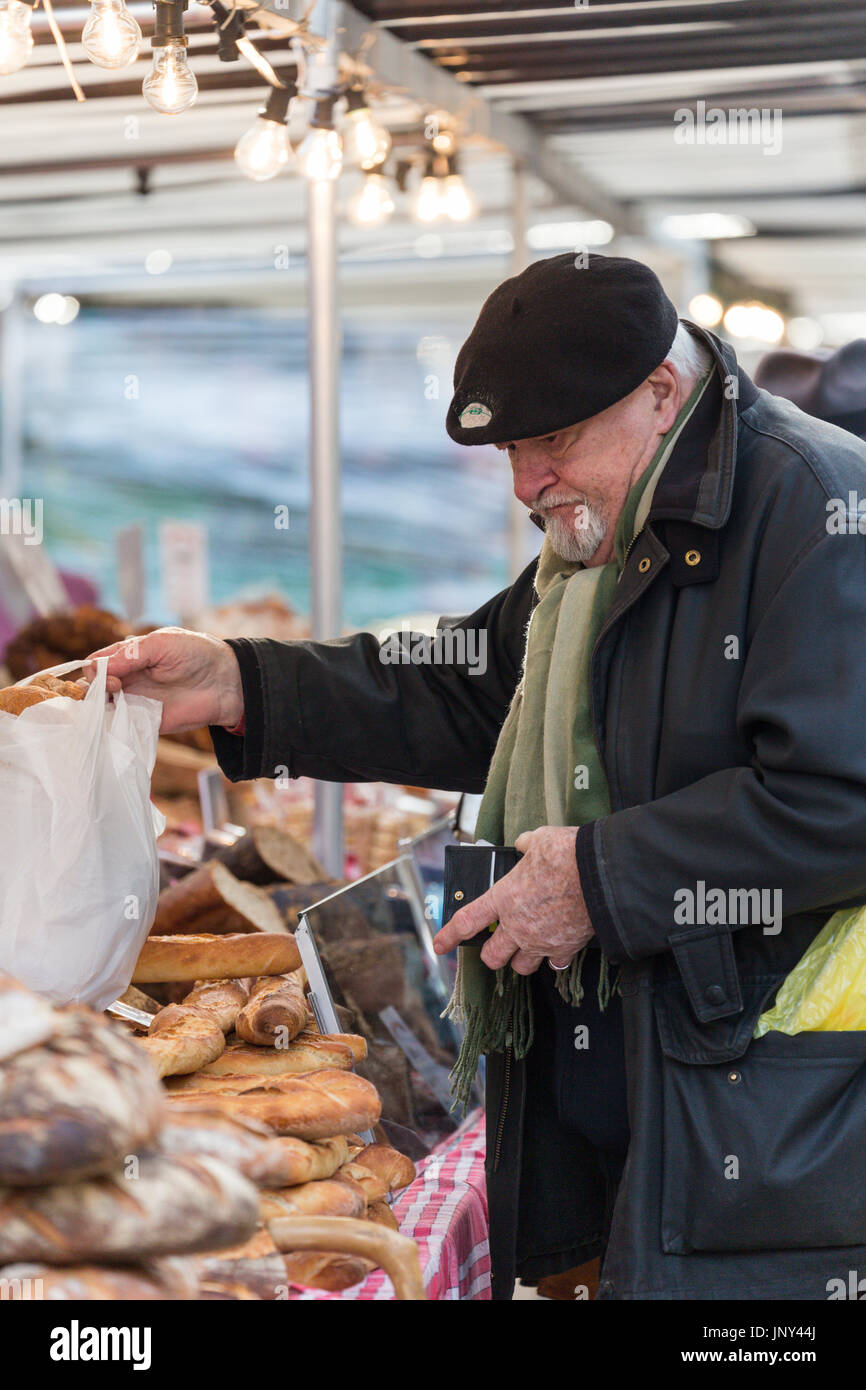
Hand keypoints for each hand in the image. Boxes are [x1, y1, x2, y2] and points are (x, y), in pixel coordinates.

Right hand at [83, 628, 243, 734]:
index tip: (111, 674)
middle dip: (92, 689)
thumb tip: (99, 667)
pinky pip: (119, 727)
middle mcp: (127, 679)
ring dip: (98, 708)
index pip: (96, 663)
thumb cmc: (197, 654)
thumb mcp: (162, 643)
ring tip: (116, 702)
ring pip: (101, 708)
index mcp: (128, 656)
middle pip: (92, 686)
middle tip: (115, 688)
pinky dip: (111, 726)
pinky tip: (115, 722)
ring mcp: (134, 702)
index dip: (94, 669)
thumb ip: (130, 654)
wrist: (226, 682)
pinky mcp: (144, 722)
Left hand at [433, 826, 593, 975]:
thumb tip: (524, 844)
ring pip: (521, 967)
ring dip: (521, 960)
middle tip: (496, 945)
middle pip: (492, 957)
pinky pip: (554, 964)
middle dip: (491, 954)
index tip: (439, 944)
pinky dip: (553, 959)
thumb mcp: (539, 840)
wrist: (601, 875)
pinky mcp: (565, 949)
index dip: (449, 936)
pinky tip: (556, 949)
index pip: (467, 921)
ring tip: (527, 947)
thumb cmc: (567, 855)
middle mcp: (518, 925)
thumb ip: (525, 845)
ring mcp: (541, 941)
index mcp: (504, 898)